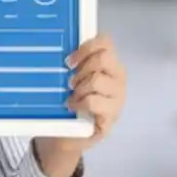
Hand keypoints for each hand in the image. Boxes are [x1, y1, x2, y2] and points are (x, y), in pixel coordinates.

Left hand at [33, 34, 126, 176]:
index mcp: (111, 64)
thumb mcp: (75, 78)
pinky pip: (93, 101)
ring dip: (79, 88)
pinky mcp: (111, 115)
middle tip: (70, 82)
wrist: (71, 134)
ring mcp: (118, 97)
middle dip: (82, 69)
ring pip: (97, 80)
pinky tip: (73, 106)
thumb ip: (75, 63)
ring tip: (73, 96)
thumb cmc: (74, 100)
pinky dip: (78, 102)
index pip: (106, 42)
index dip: (86, 47)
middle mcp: (119, 78)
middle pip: (103, 59)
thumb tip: (57, 48)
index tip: (69, 62)